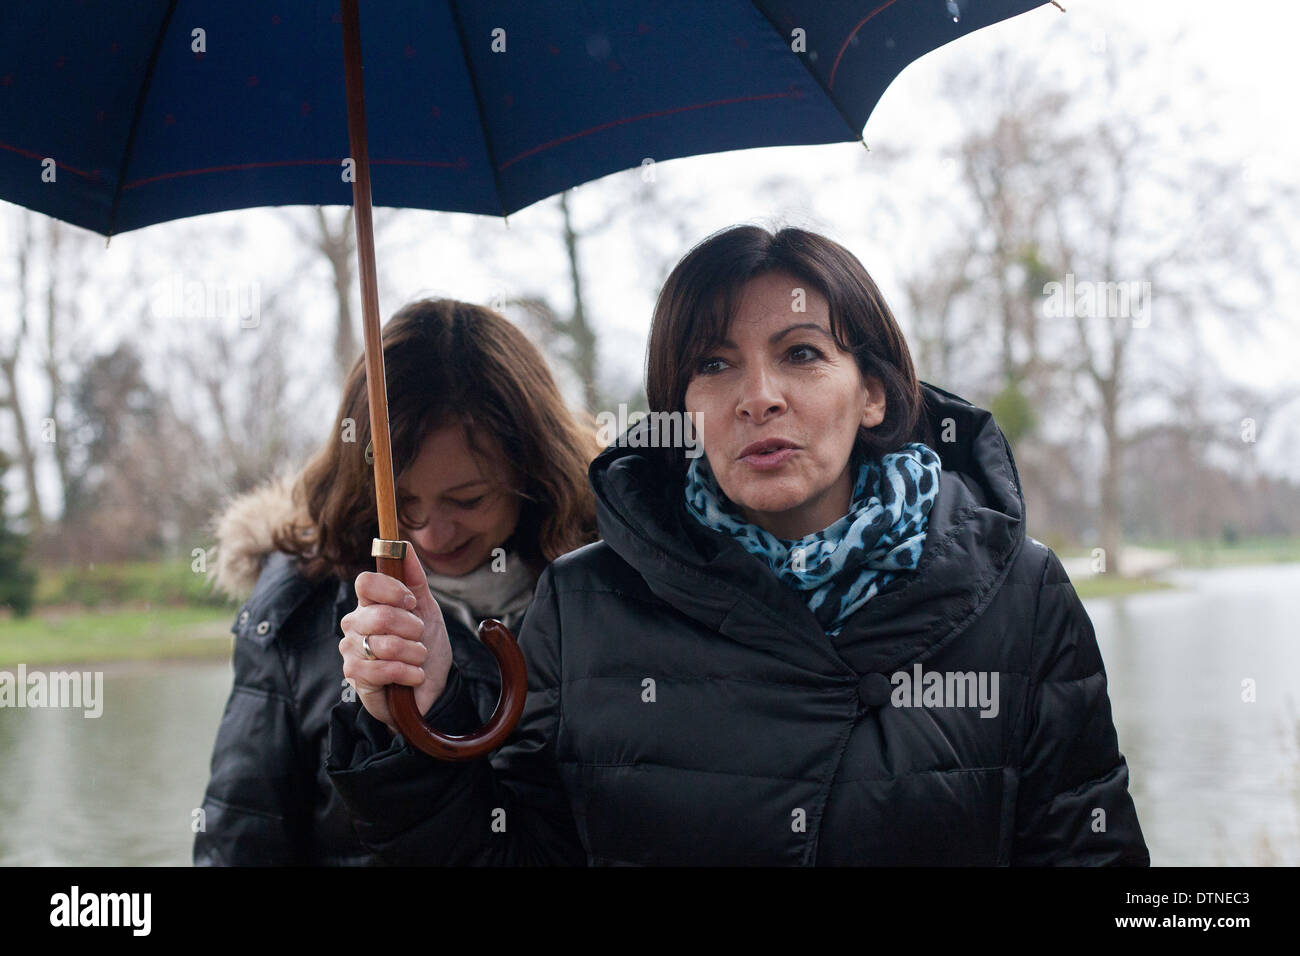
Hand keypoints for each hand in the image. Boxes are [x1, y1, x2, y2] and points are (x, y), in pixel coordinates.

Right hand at [339, 542, 452, 734]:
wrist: (429, 690)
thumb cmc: (424, 647)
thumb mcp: (427, 610)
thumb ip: (415, 577)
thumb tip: (404, 544)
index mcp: (369, 603)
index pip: (365, 582)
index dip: (392, 591)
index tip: (412, 603)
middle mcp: (354, 623)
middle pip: (380, 615)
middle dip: (413, 628)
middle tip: (419, 637)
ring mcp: (351, 649)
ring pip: (386, 644)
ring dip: (415, 654)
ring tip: (418, 659)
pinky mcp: (354, 676)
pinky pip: (383, 669)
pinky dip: (408, 673)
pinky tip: (414, 676)